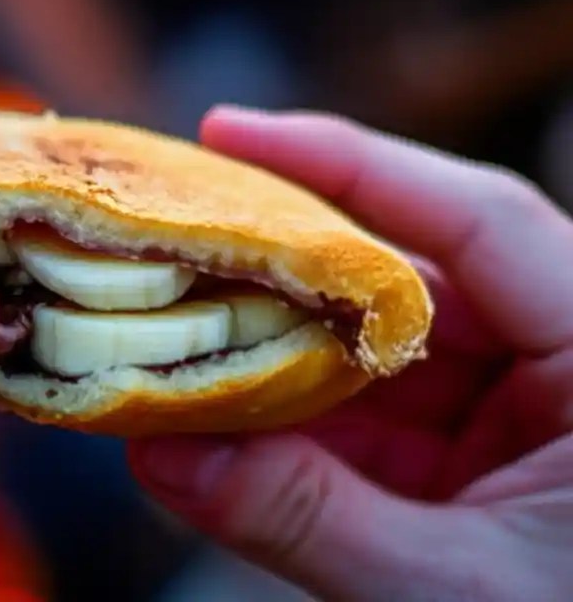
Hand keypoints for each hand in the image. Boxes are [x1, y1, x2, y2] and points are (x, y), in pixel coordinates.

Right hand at [128, 106, 572, 600]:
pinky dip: (302, 418)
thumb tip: (157, 455)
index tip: (226, 132)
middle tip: (171, 244)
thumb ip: (306, 521)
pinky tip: (224, 416)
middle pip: (412, 278)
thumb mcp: (456, 592)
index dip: (347, 163)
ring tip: (173, 339)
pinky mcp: (489, 459)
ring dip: (279, 354)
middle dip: (285, 272)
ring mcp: (531, 411)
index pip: (476, 219)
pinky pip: (381, 414)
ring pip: (384, 350)